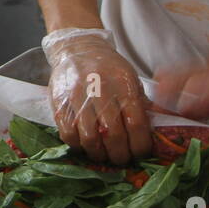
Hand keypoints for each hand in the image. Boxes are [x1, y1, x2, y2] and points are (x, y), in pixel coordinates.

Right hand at [45, 32, 153, 165]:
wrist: (77, 49)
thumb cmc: (108, 67)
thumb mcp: (131, 79)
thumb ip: (139, 105)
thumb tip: (149, 135)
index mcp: (123, 85)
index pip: (136, 124)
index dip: (141, 146)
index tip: (141, 153)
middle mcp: (100, 91)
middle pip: (113, 135)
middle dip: (120, 155)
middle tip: (122, 159)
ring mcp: (77, 98)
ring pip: (89, 139)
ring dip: (99, 154)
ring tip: (103, 155)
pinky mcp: (59, 104)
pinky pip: (68, 134)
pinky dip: (78, 146)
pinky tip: (85, 146)